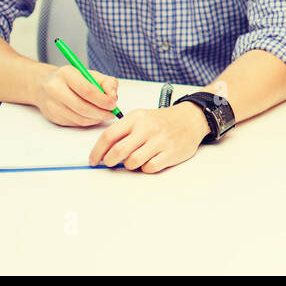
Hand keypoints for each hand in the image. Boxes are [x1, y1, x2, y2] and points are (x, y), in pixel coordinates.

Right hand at [34, 65, 119, 125]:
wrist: (43, 84)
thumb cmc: (71, 78)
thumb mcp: (90, 74)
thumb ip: (107, 82)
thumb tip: (113, 97)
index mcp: (66, 74)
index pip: (87, 90)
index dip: (103, 100)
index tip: (113, 103)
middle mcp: (55, 89)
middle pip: (83, 107)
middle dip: (102, 112)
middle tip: (112, 112)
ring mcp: (52, 105)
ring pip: (80, 118)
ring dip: (97, 119)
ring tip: (105, 114)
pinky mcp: (53, 117)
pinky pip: (75, 123)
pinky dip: (88, 122)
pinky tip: (93, 116)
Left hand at [88, 103, 207, 172]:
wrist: (191, 119)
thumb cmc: (162, 121)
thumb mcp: (141, 117)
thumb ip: (123, 131)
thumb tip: (103, 151)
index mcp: (136, 117)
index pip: (109, 136)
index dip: (97, 151)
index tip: (94, 160)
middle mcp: (147, 128)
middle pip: (118, 151)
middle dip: (110, 161)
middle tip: (110, 163)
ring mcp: (160, 140)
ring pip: (133, 162)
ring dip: (129, 165)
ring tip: (134, 160)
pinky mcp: (171, 152)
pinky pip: (150, 168)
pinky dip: (146, 168)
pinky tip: (149, 161)